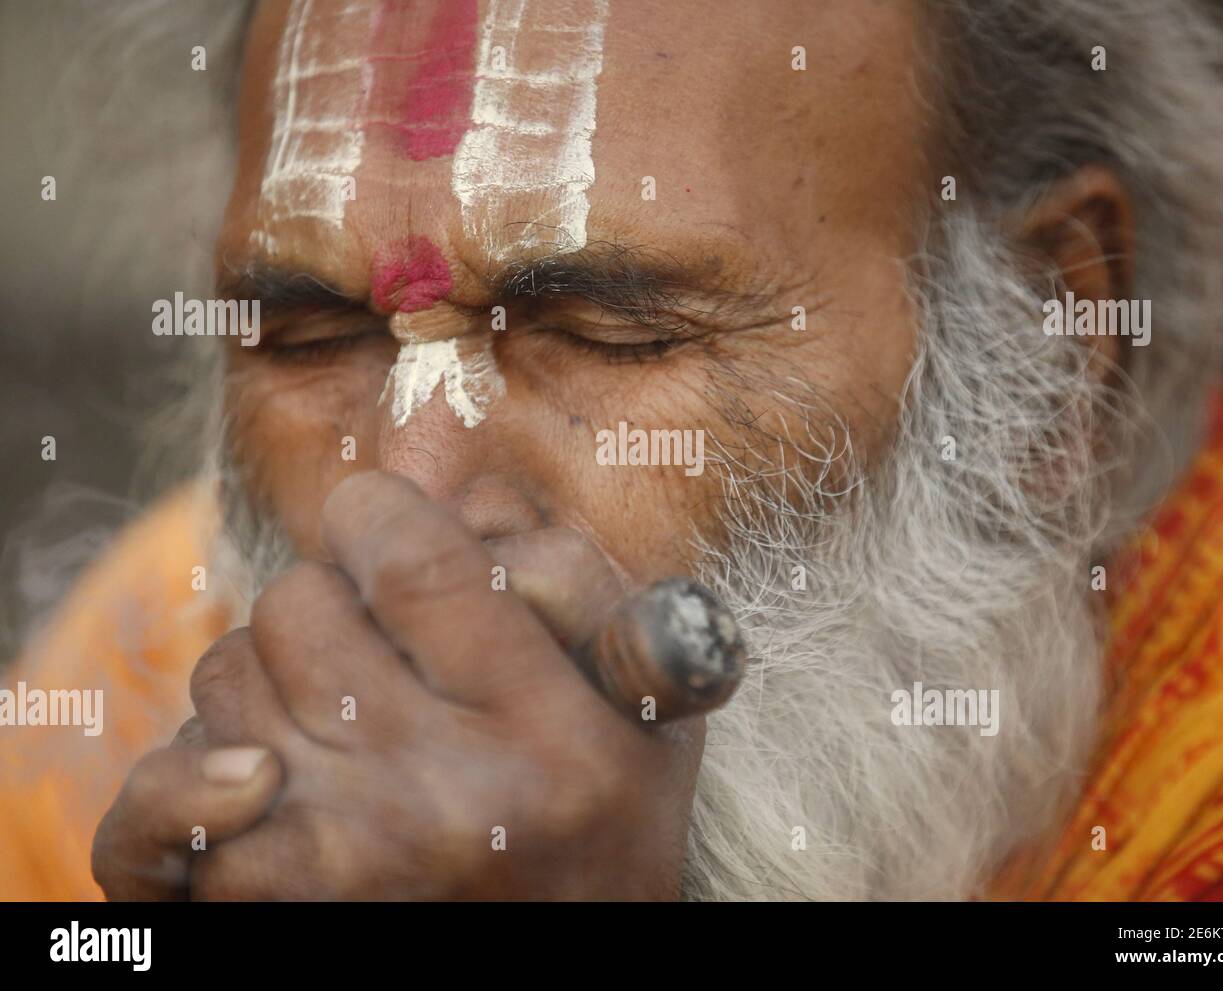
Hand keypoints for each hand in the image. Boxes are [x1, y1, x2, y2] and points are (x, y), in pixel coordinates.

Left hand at [93, 471, 730, 899]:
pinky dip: (187, 779)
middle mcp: (444, 804)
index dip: (379, 512)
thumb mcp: (644, 714)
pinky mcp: (267, 910)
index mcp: (556, 743)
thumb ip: (577, 581)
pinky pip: (162, 801)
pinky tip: (251, 784)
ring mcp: (342, 862)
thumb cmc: (603, 842)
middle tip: (372, 647)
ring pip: (228, 678)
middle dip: (330, 601)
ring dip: (270, 680)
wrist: (560, 975)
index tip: (382, 520)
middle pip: (302, 606)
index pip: (418, 561)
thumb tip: (451, 458)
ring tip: (337, 728)